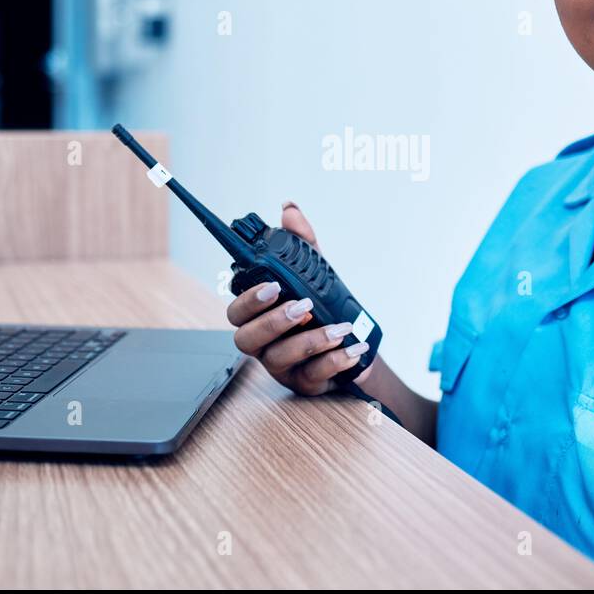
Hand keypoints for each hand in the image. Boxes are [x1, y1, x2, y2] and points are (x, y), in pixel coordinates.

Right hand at [225, 202, 371, 395]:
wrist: (357, 344)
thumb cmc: (326, 309)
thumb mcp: (318, 273)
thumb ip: (303, 243)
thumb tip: (288, 210)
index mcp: (260, 316)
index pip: (237, 312)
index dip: (248, 300)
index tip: (273, 286)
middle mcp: (264, 343)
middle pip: (245, 339)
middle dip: (272, 322)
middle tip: (302, 306)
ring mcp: (282, 366)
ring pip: (279, 358)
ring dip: (310, 341)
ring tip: (339, 328)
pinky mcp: (305, 383)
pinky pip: (312, 376)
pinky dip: (333, 361)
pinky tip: (352, 348)